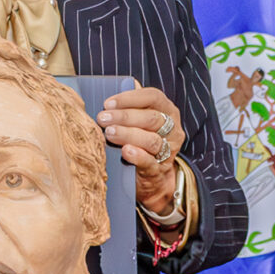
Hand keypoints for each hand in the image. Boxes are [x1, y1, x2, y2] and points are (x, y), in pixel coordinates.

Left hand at [98, 87, 185, 216]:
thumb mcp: (139, 122)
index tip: (108, 103)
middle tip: (102, 118)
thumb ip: (129, 109)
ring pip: (151, 140)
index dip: (130, 98)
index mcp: (168, 111)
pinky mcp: (160, 170)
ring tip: (109, 133)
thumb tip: (107, 102)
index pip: (153, 97)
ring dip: (128, 135)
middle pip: (152, 119)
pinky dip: (137, 156)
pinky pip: (150, 162)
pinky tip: (125, 151)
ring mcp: (169, 150)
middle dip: (124, 117)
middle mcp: (172, 129)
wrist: (152, 176)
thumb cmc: (140, 140)